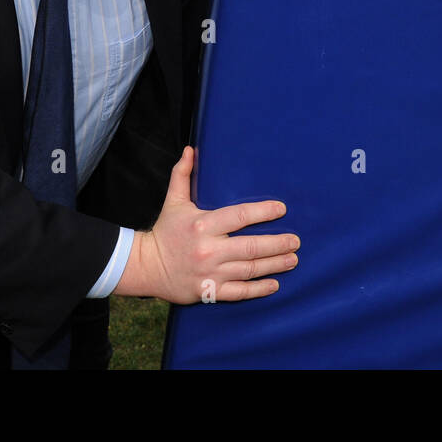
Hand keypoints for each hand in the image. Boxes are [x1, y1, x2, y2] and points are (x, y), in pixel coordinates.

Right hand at [112, 147, 298, 301]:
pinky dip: (258, 289)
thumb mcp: (173, 201)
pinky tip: (274, 284)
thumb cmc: (165, 232)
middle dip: (277, 243)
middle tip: (296, 241)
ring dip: (274, 264)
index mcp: (202, 225)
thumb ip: (183, 174)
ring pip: (249, 269)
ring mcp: (209, 272)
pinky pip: (238, 292)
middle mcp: (208, 249)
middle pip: (251, 246)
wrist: (145, 267)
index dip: (263, 212)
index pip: (240, 216)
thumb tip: (190, 149)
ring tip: (292, 259)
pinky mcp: (208, 291)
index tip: (282, 209)